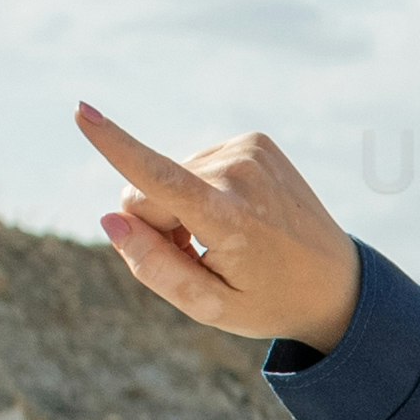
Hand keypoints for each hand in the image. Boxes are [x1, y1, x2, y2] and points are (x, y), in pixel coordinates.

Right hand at [75, 101, 365, 357]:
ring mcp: (251, 151)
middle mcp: (240, 174)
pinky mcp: (256, 141)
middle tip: (202, 256)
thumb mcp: (211, 307)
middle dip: (157, 225)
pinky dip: (204, 190)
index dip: (115, 146)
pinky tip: (237, 215)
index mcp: (229, 219)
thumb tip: (111, 220)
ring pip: (170, 175)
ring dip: (183, 209)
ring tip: (228, 240)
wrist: (338, 282)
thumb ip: (155, 268)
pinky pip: (196, 163)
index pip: (158, 179)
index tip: (82, 112)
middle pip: (149, 192)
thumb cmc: (269, 300)